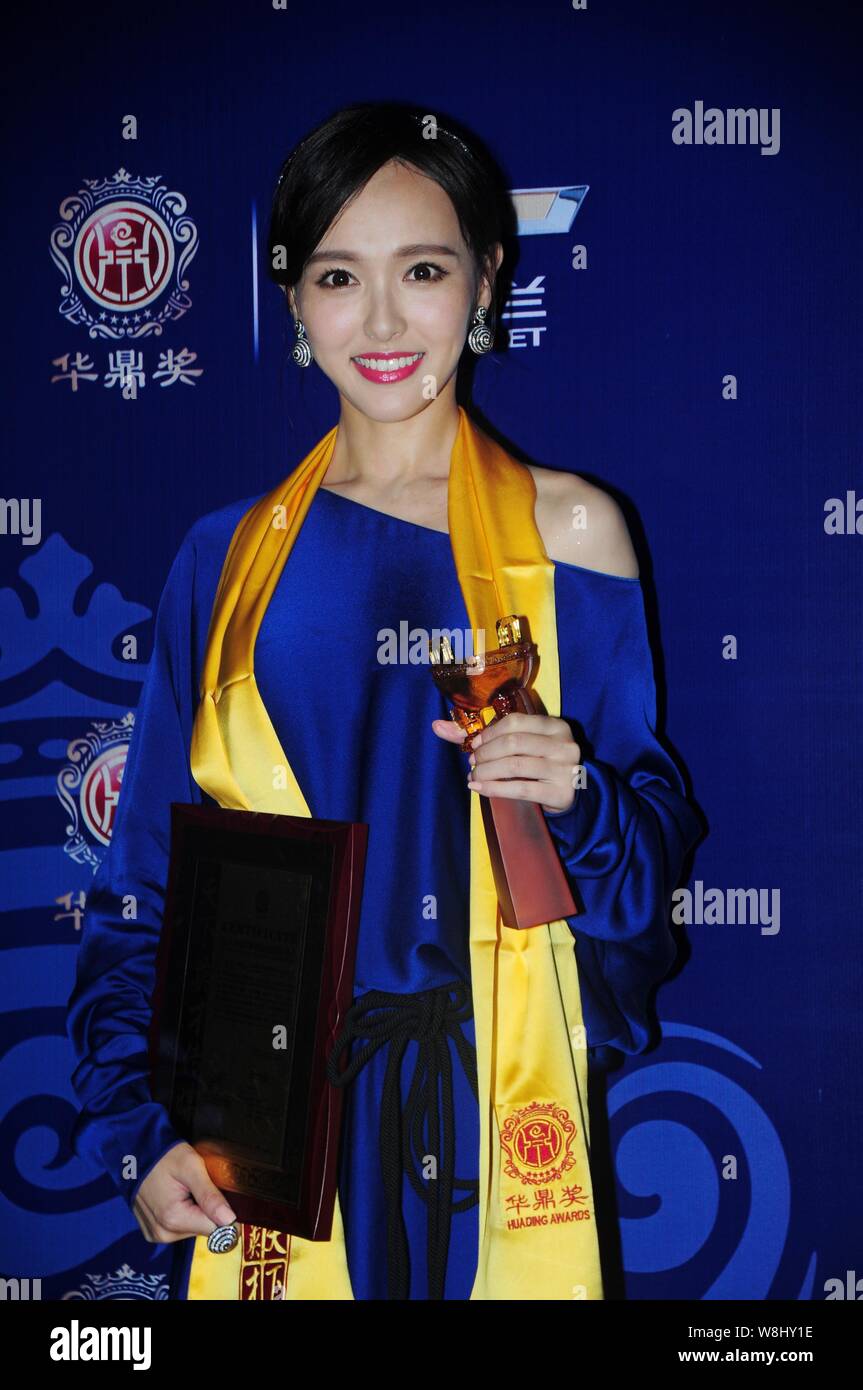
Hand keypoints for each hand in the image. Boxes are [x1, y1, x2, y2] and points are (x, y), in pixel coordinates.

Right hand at [132, 1141, 236, 1244]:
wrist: (135, 1153)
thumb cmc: (164, 1156)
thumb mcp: (191, 1166)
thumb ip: (210, 1195)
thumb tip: (229, 1220)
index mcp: (173, 1219)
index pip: (216, 1229)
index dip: (224, 1211)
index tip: (218, 1191)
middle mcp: (164, 1233)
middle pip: (204, 1229)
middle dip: (208, 1209)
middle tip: (199, 1185)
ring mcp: (157, 1234)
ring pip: (194, 1228)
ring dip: (197, 1210)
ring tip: (186, 1189)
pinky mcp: (154, 1232)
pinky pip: (180, 1228)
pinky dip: (185, 1213)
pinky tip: (177, 1196)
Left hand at [431, 713, 581, 814]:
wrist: (568, 794)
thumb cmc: (537, 764)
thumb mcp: (519, 746)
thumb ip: (481, 736)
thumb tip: (436, 726)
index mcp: (555, 726)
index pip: (515, 722)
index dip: (489, 733)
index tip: (474, 745)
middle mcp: (564, 744)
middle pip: (514, 742)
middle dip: (486, 754)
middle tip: (473, 763)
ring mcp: (565, 769)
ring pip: (515, 765)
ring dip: (487, 772)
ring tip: (474, 777)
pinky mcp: (561, 793)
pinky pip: (521, 789)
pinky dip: (495, 788)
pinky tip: (479, 789)